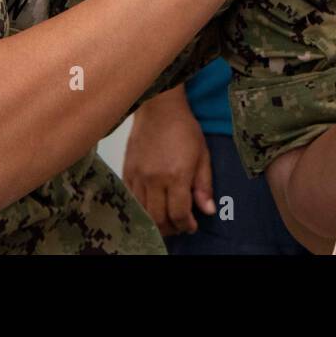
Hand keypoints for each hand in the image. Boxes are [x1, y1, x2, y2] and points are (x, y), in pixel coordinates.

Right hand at [123, 87, 214, 235]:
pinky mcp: (127, 172)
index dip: (186, 225)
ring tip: (166, 220)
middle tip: (180, 226)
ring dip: (156, 222)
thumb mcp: (202, 155)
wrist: (159, 108)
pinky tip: (150, 208)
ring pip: (143, 212)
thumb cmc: (185, 129)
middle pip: (159, 218)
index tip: (192, 226)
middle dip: (171, 227)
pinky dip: (141, 209)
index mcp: (176, 175)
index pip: (179, 213)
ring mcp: (138, 177)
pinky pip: (131, 200)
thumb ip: (204, 185)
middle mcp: (155, 180)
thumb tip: (208, 210)